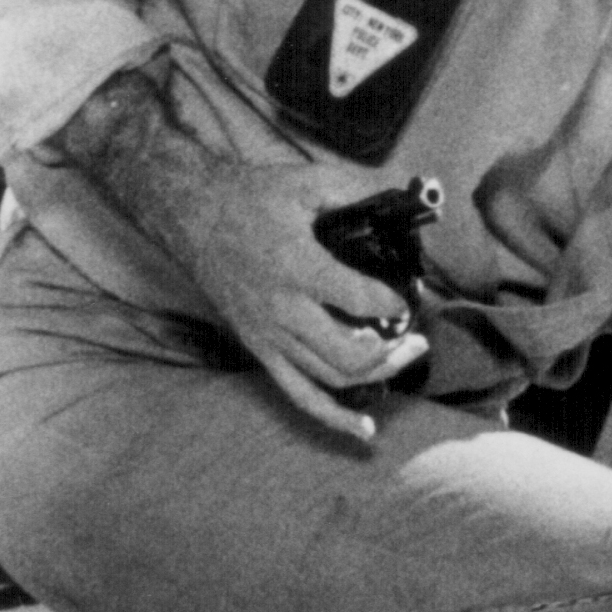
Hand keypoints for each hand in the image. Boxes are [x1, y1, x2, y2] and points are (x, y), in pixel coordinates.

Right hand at [54, 60, 422, 445]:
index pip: (361, 301)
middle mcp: (285, 310)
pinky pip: (300, 395)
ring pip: (331, 378)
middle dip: (393, 353)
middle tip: (416, 339)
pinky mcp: (260, 349)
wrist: (194, 217)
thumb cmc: (252, 198)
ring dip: (375, 378)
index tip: (411, 297)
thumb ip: (356, 191)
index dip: (395, 304)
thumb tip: (406, 195)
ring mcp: (270, 336)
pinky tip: (365, 430)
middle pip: (349, 355)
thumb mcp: (306, 182)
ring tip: (401, 358)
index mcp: (299, 268)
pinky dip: (334, 417)